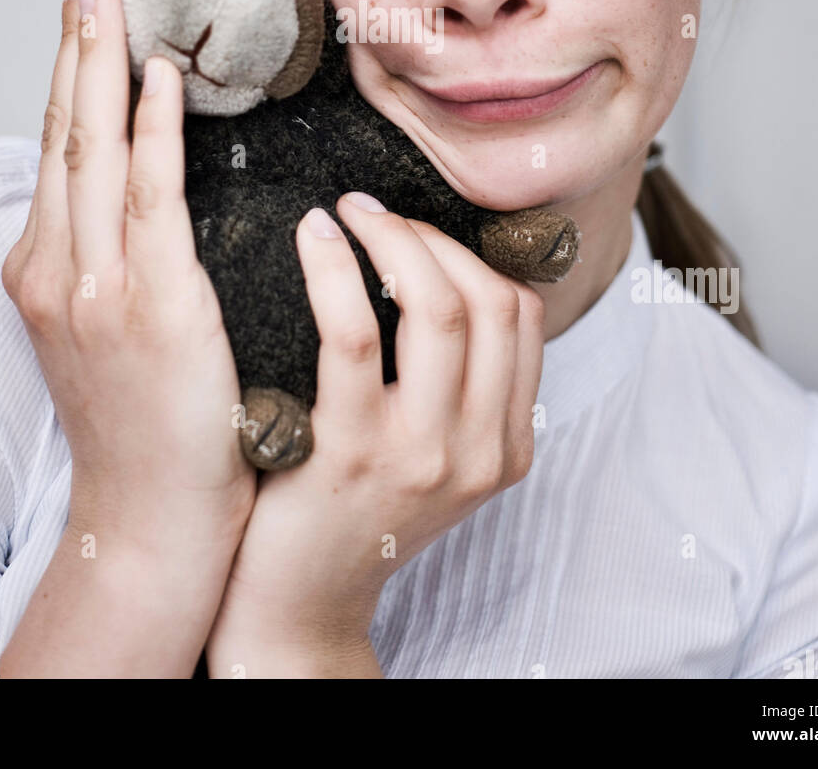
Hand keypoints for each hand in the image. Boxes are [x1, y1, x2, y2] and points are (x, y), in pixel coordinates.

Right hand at [1, 0, 254, 563]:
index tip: (81, 5)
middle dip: (72, 40)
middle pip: (63, 130)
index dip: (68, 69)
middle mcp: (56, 269)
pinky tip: (159, 78)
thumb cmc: (146, 422)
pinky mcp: (149, 306)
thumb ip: (121, 254)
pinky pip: (150, 199)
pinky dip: (151, 132)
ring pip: (93, 149)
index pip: (58, 146)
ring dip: (102, 61)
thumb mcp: (110, 327)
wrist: (149, 516)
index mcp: (45, 270)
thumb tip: (155, 183)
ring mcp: (95, 287)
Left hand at [206, 192, 545, 676]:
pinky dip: (334, 269)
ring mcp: (422, 454)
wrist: (297, 607)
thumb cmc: (351, 512)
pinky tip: (313, 239)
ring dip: (389, 238)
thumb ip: (454, 386)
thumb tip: (435, 270)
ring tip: (345, 213)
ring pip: (436, 306)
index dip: (470, 254)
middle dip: (429, 236)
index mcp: (506, 446)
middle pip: (484, 300)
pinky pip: (354, 333)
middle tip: (373, 211)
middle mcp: (478, 451)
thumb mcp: (434, 458)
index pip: (520, 315)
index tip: (416, 232)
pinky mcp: (353, 454)